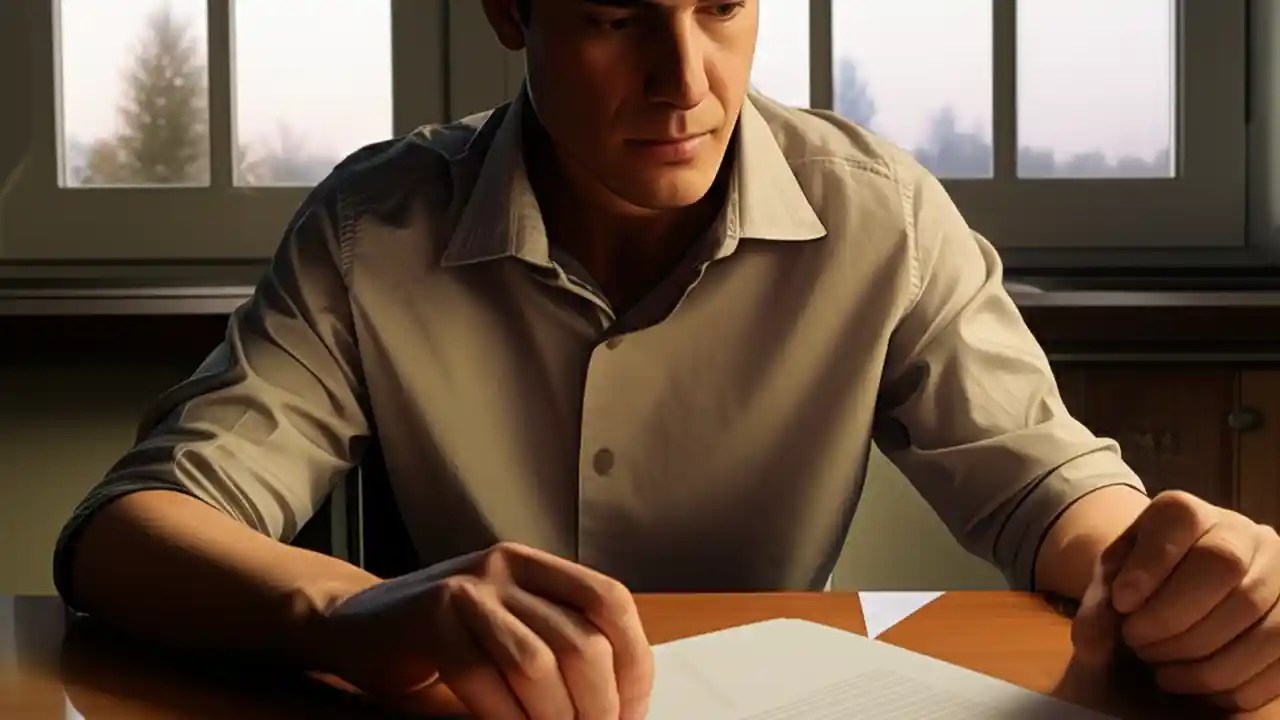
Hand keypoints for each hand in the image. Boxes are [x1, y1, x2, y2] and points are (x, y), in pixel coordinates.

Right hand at [317, 541, 653, 718]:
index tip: (629, 713)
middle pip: (581, 640)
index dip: (633, 663)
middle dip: (598, 704)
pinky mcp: (430, 619)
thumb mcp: (507, 627)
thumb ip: (556, 648)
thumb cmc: (442, 639)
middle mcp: (506, 567)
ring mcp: (467, 590)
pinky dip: (506, 719)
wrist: (351, 623)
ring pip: (537, 662)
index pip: (610, 603)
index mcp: (536, 566)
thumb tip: (616, 709)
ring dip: (555, 718)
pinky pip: (484, 679)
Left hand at [1072, 491, 1279, 711]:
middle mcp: (1243, 533)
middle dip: (1174, 617)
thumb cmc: (1142, 580)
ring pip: (1259, 616)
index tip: (1122, 603)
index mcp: (1187, 512)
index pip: (1180, 520)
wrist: (1177, 583)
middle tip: (1138, 642)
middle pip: (1224, 567)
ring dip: (1205, 659)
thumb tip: (1092, 644)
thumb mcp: (1111, 581)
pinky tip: (1198, 686)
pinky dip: (1236, 682)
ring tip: (1162, 669)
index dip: (1150, 565)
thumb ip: (1098, 606)